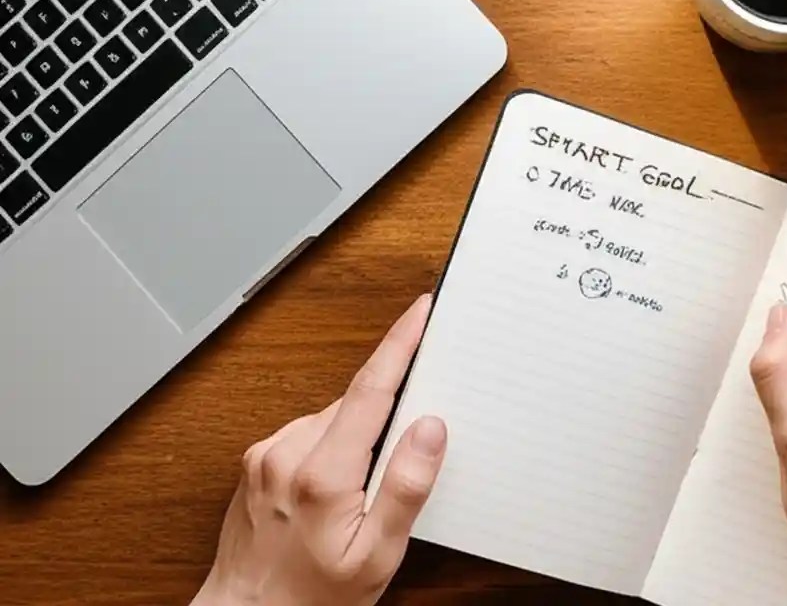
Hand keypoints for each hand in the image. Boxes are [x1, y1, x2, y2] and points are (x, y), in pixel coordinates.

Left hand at [193, 294, 446, 605]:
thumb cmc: (314, 597)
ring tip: (367, 491)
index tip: (421, 311)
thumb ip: (406, 487)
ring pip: (332, 419)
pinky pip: (308, 435)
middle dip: (389, 411)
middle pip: (355, 403)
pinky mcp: (256, 461)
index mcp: (321, 473)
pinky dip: (333, 447)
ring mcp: (266, 455)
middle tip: (410, 449)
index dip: (400, 344)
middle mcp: (286, 452)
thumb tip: (430, 427)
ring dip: (359, 435)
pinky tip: (338, 490)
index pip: (371, 389)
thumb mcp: (377, 555)